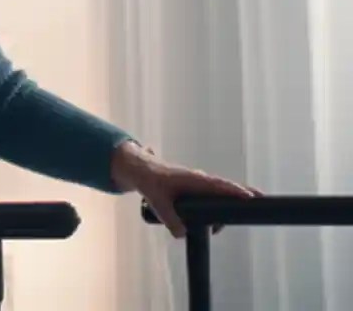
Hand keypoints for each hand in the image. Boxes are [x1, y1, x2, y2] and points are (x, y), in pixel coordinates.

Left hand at [111, 141, 261, 236]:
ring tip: (233, 223)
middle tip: (262, 200)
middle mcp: (202, 180)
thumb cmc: (152, 183)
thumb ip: (170, 219)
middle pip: (228, 188)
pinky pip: (214, 198)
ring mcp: (201, 185)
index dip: (235, 191)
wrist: (143, 171)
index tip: (251, 197)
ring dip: (230, 206)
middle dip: (245, 194)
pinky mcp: (198, 191)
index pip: (220, 186)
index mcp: (195, 179)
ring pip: (221, 195)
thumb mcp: (158, 202)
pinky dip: (220, 207)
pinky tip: (217, 225)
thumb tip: (182, 235)